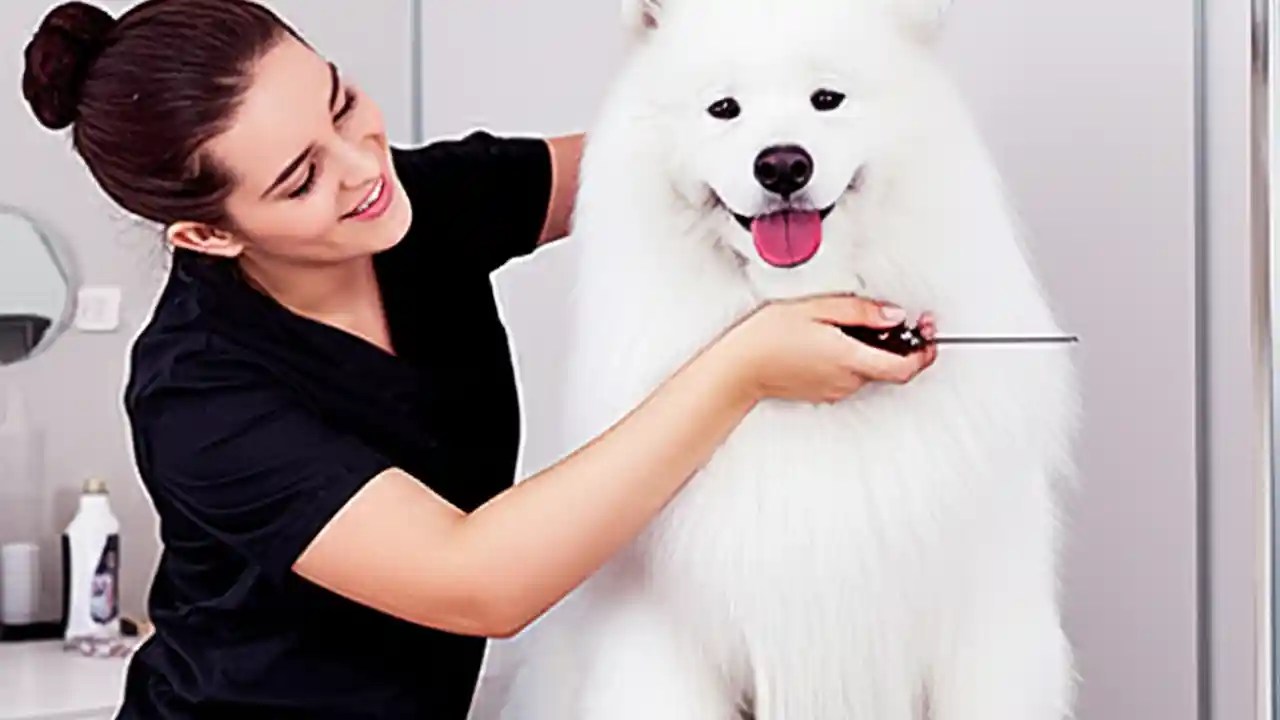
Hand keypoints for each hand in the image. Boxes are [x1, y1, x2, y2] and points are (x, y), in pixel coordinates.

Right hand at [715, 295, 936, 403]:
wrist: (740, 368)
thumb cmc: (769, 337)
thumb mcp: (817, 308)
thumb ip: (861, 311)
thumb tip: (891, 315)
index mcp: (849, 358)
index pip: (904, 366)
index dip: (924, 353)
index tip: (928, 334)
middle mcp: (847, 379)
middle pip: (890, 367)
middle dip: (900, 345)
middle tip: (900, 321)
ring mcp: (836, 389)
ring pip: (871, 370)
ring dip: (874, 350)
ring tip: (858, 325)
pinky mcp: (825, 391)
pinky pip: (852, 375)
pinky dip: (855, 358)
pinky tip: (838, 340)